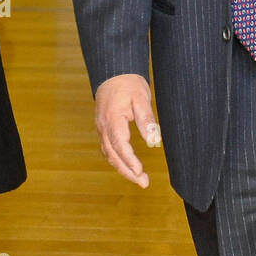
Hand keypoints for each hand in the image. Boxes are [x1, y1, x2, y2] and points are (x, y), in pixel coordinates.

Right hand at [94, 73, 160, 187]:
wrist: (113, 73)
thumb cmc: (129, 84)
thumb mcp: (141, 98)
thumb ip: (146, 119)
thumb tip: (154, 140)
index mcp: (112, 119)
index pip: (120, 144)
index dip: (129, 160)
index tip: (140, 172)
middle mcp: (104, 127)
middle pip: (113, 155)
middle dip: (127, 171)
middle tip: (143, 183)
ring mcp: (101, 128)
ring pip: (109, 154)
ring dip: (122, 168)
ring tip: (139, 179)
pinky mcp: (103, 128)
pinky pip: (108, 149)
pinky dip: (117, 160)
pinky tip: (127, 166)